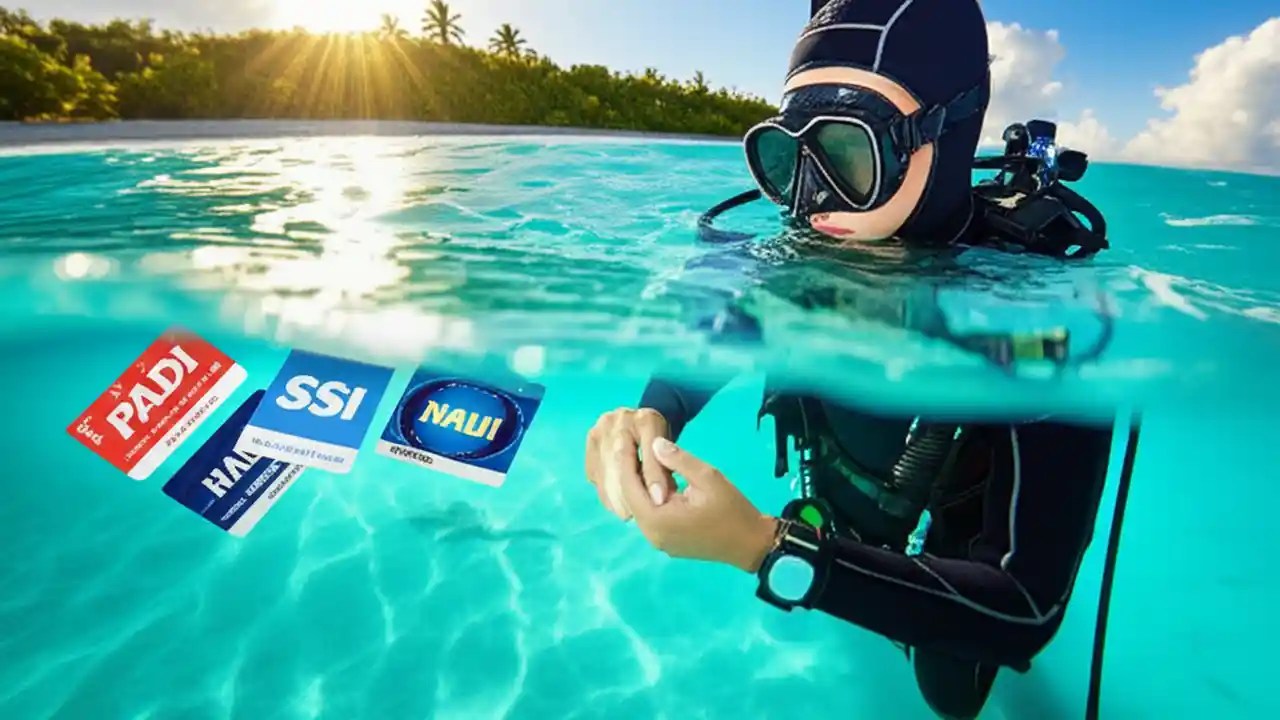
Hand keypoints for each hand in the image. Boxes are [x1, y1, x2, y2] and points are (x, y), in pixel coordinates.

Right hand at [585, 407, 676, 519]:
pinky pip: (594, 469)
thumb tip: (659, 500)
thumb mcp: (670, 454)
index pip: (649, 456)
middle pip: (621, 462)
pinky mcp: (591, 439)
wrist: (646, 422)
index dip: (652, 480)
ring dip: (611, 495)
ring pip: (604, 468)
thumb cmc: (661, 441)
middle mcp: (620, 420)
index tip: (656, 504)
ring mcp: (602, 428)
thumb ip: (664, 472)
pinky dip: (602, 489)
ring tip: (622, 513)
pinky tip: (611, 503)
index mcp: (646, 420)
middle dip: (626, 493)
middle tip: (632, 516)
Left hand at [619, 437, 778, 572]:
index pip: (631, 486)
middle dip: (629, 470)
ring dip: (640, 483)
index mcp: (658, 520)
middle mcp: (652, 534)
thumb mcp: (708, 477)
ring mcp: (659, 541)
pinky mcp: (667, 542)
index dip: (625, 460)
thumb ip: (679, 460)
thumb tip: (654, 444)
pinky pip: (651, 514)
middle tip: (627, 443)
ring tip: (638, 455)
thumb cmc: (732, 510)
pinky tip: (655, 477)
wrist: (752, 544)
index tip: (622, 438)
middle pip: (632, 497)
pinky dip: (651, 495)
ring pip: (641, 506)